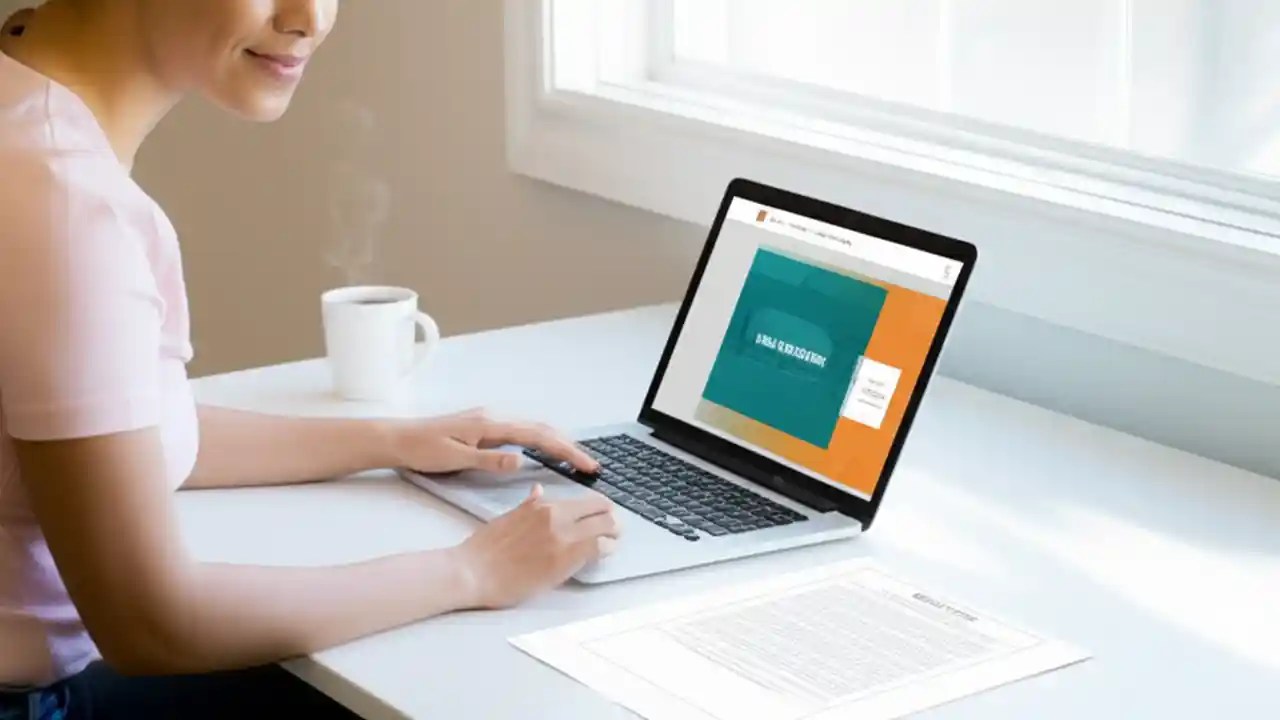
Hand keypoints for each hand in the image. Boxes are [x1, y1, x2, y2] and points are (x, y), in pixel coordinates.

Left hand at [389, 409, 598, 474]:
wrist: (396, 438)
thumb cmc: (421, 450)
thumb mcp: (454, 459)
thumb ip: (489, 461)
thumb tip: (521, 460)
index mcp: (489, 425)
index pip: (537, 436)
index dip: (565, 450)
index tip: (585, 464)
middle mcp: (492, 418)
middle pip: (540, 429)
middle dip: (568, 446)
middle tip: (590, 465)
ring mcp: (488, 421)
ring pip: (531, 429)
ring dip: (555, 442)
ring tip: (575, 458)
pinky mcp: (482, 428)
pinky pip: (519, 432)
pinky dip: (539, 441)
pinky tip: (544, 451)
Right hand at [452, 484, 619, 608]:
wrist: (472, 571)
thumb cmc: (484, 550)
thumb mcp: (507, 518)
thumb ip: (529, 505)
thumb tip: (538, 491)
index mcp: (542, 506)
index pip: (588, 500)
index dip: (601, 509)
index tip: (603, 518)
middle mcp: (556, 516)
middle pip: (604, 510)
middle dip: (613, 521)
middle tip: (613, 531)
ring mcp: (562, 537)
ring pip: (607, 527)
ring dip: (612, 536)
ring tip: (610, 544)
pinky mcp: (564, 560)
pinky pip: (599, 549)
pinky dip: (605, 551)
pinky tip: (601, 556)